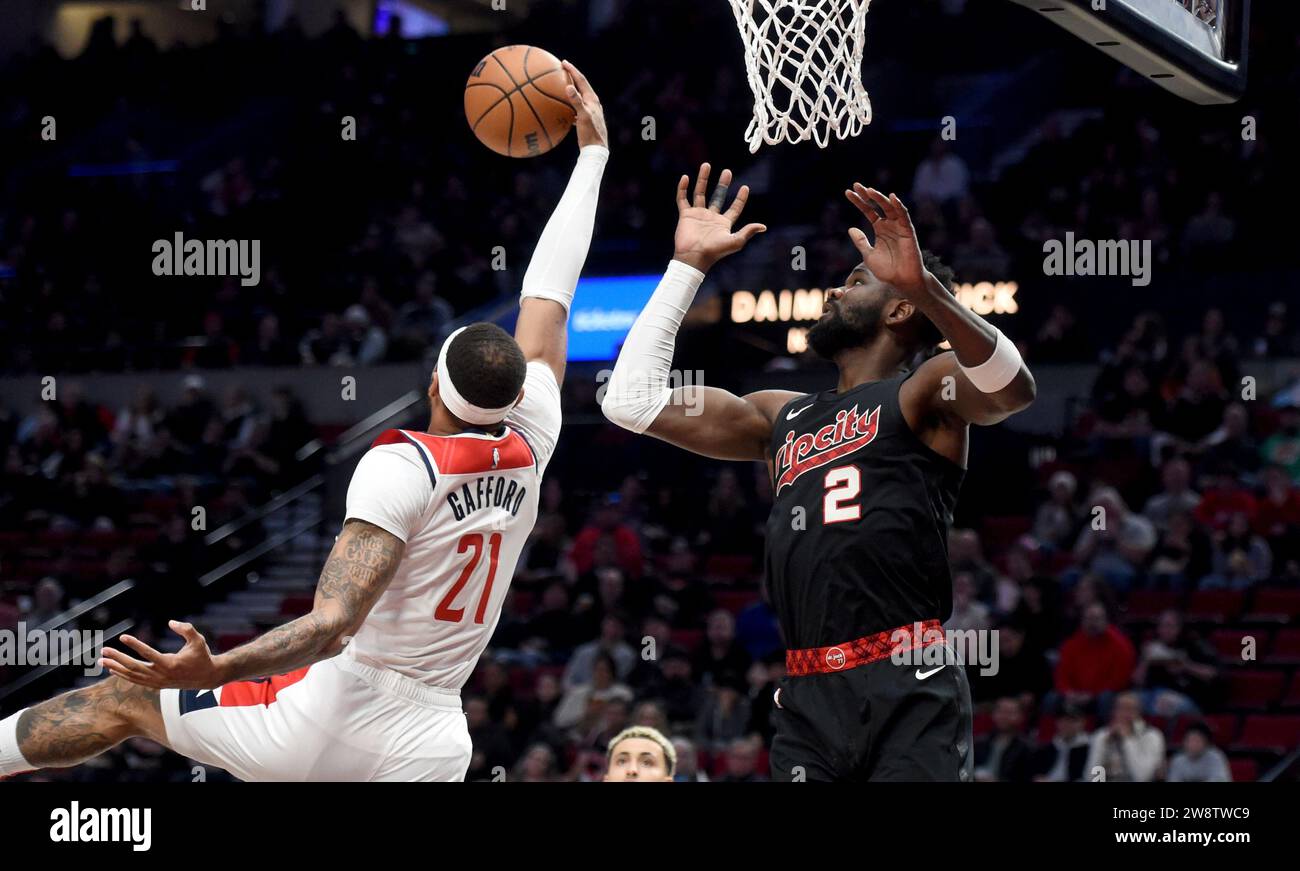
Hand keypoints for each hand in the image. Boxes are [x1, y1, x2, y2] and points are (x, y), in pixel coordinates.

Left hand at [101, 620, 225, 689]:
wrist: (207, 677)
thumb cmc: (202, 656)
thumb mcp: (199, 640)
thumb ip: (186, 629)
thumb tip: (171, 622)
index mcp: (170, 664)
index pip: (148, 653)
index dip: (134, 645)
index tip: (122, 637)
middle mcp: (161, 675)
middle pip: (134, 667)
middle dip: (117, 658)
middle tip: (104, 650)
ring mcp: (157, 682)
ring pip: (132, 675)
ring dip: (116, 667)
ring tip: (101, 659)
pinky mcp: (156, 685)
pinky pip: (135, 680)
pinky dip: (123, 675)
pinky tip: (112, 668)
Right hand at [561, 60, 607, 149]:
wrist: (596, 150)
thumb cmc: (591, 133)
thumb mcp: (583, 116)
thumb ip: (577, 101)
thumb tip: (568, 87)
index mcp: (592, 99)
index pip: (581, 80)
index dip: (572, 70)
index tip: (563, 62)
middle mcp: (592, 103)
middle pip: (580, 86)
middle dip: (571, 77)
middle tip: (561, 69)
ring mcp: (590, 111)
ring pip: (578, 97)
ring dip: (569, 90)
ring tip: (560, 85)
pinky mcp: (586, 119)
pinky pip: (575, 108)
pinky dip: (567, 104)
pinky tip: (560, 107)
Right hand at [673, 163, 765, 272]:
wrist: (694, 257)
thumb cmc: (715, 251)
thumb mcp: (735, 241)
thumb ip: (747, 232)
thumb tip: (763, 227)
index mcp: (724, 223)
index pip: (734, 208)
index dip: (740, 198)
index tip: (745, 187)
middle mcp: (711, 217)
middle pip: (718, 196)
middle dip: (722, 184)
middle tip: (727, 171)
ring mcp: (698, 215)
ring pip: (700, 193)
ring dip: (702, 179)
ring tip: (706, 165)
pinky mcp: (685, 215)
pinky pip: (682, 199)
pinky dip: (682, 189)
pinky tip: (685, 178)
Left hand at [844, 183, 926, 295]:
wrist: (901, 281)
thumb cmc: (887, 269)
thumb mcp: (868, 255)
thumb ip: (860, 241)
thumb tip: (851, 228)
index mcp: (880, 229)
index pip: (868, 211)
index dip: (859, 202)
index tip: (847, 192)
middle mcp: (889, 225)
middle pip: (877, 205)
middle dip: (867, 195)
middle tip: (856, 185)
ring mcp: (899, 226)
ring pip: (890, 207)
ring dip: (880, 198)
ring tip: (869, 190)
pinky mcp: (907, 231)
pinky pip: (903, 215)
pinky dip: (898, 206)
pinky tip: (891, 197)